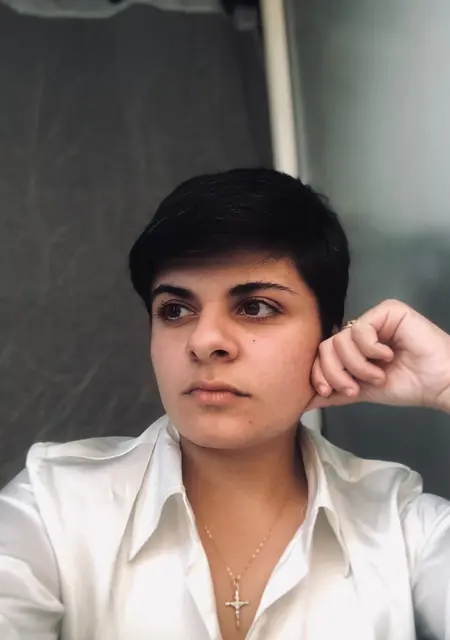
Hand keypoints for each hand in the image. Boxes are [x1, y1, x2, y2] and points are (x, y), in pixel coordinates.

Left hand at [306, 299, 449, 411]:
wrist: (438, 384)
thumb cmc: (407, 385)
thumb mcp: (363, 390)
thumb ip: (335, 392)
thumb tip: (305, 401)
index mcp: (354, 346)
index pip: (322, 353)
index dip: (319, 373)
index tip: (327, 392)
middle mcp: (361, 329)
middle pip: (327, 345)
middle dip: (336, 372)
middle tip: (355, 388)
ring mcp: (374, 318)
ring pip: (341, 339)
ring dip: (358, 365)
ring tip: (378, 375)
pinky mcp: (388, 310)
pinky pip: (360, 328)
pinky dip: (370, 349)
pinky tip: (388, 356)